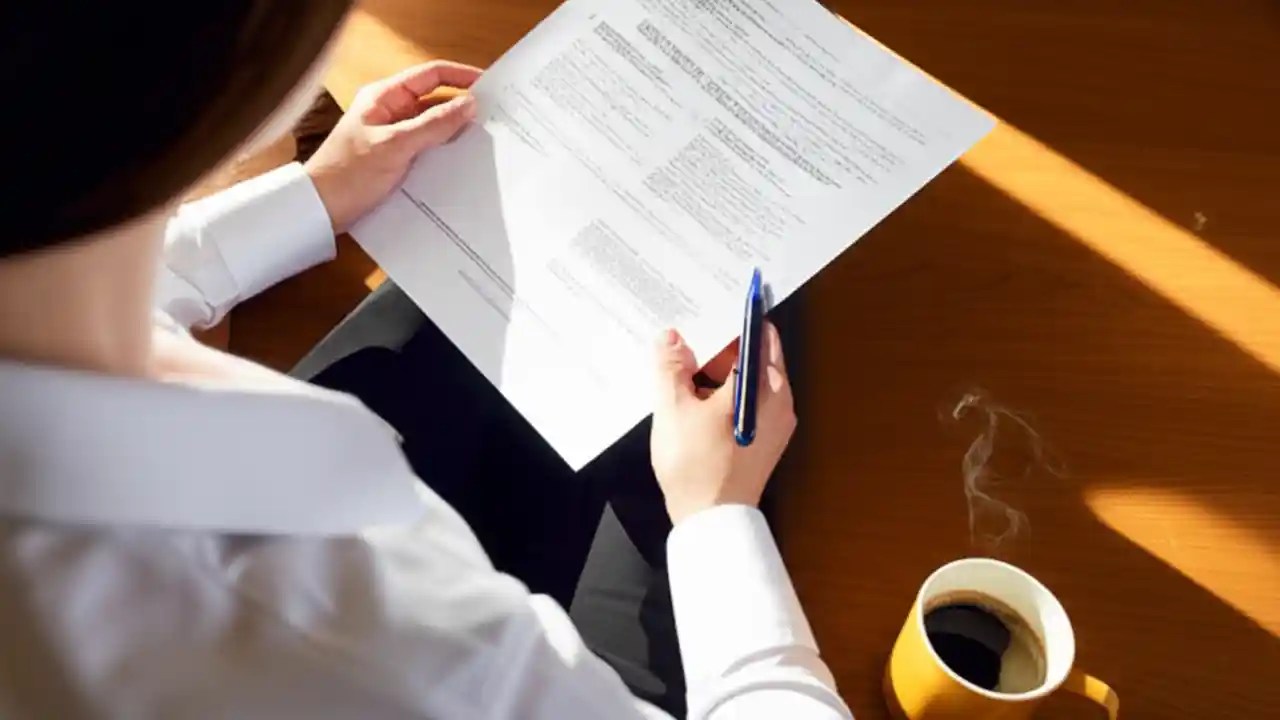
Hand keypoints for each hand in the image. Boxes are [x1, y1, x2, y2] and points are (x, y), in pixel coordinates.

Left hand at [304, 60, 482, 231]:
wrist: (320, 210)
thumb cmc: (348, 175)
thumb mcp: (395, 147)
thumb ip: (433, 125)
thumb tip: (469, 105)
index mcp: (384, 97)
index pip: (430, 75)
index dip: (461, 76)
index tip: (489, 85)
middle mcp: (389, 111)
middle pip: (434, 100)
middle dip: (462, 107)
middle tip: (494, 117)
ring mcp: (392, 135)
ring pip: (433, 126)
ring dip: (455, 132)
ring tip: (484, 140)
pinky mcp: (395, 158)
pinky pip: (426, 148)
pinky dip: (443, 151)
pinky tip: (460, 161)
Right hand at [649, 323, 796, 524]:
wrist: (712, 521)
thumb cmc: (698, 466)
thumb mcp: (675, 408)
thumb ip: (671, 367)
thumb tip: (671, 338)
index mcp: (765, 388)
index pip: (758, 335)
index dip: (735, 318)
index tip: (714, 304)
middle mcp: (778, 403)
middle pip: (751, 359)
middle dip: (717, 349)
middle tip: (685, 341)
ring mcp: (774, 424)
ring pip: (745, 383)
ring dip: (715, 375)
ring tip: (679, 374)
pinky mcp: (762, 442)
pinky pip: (744, 405)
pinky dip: (721, 397)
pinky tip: (691, 403)